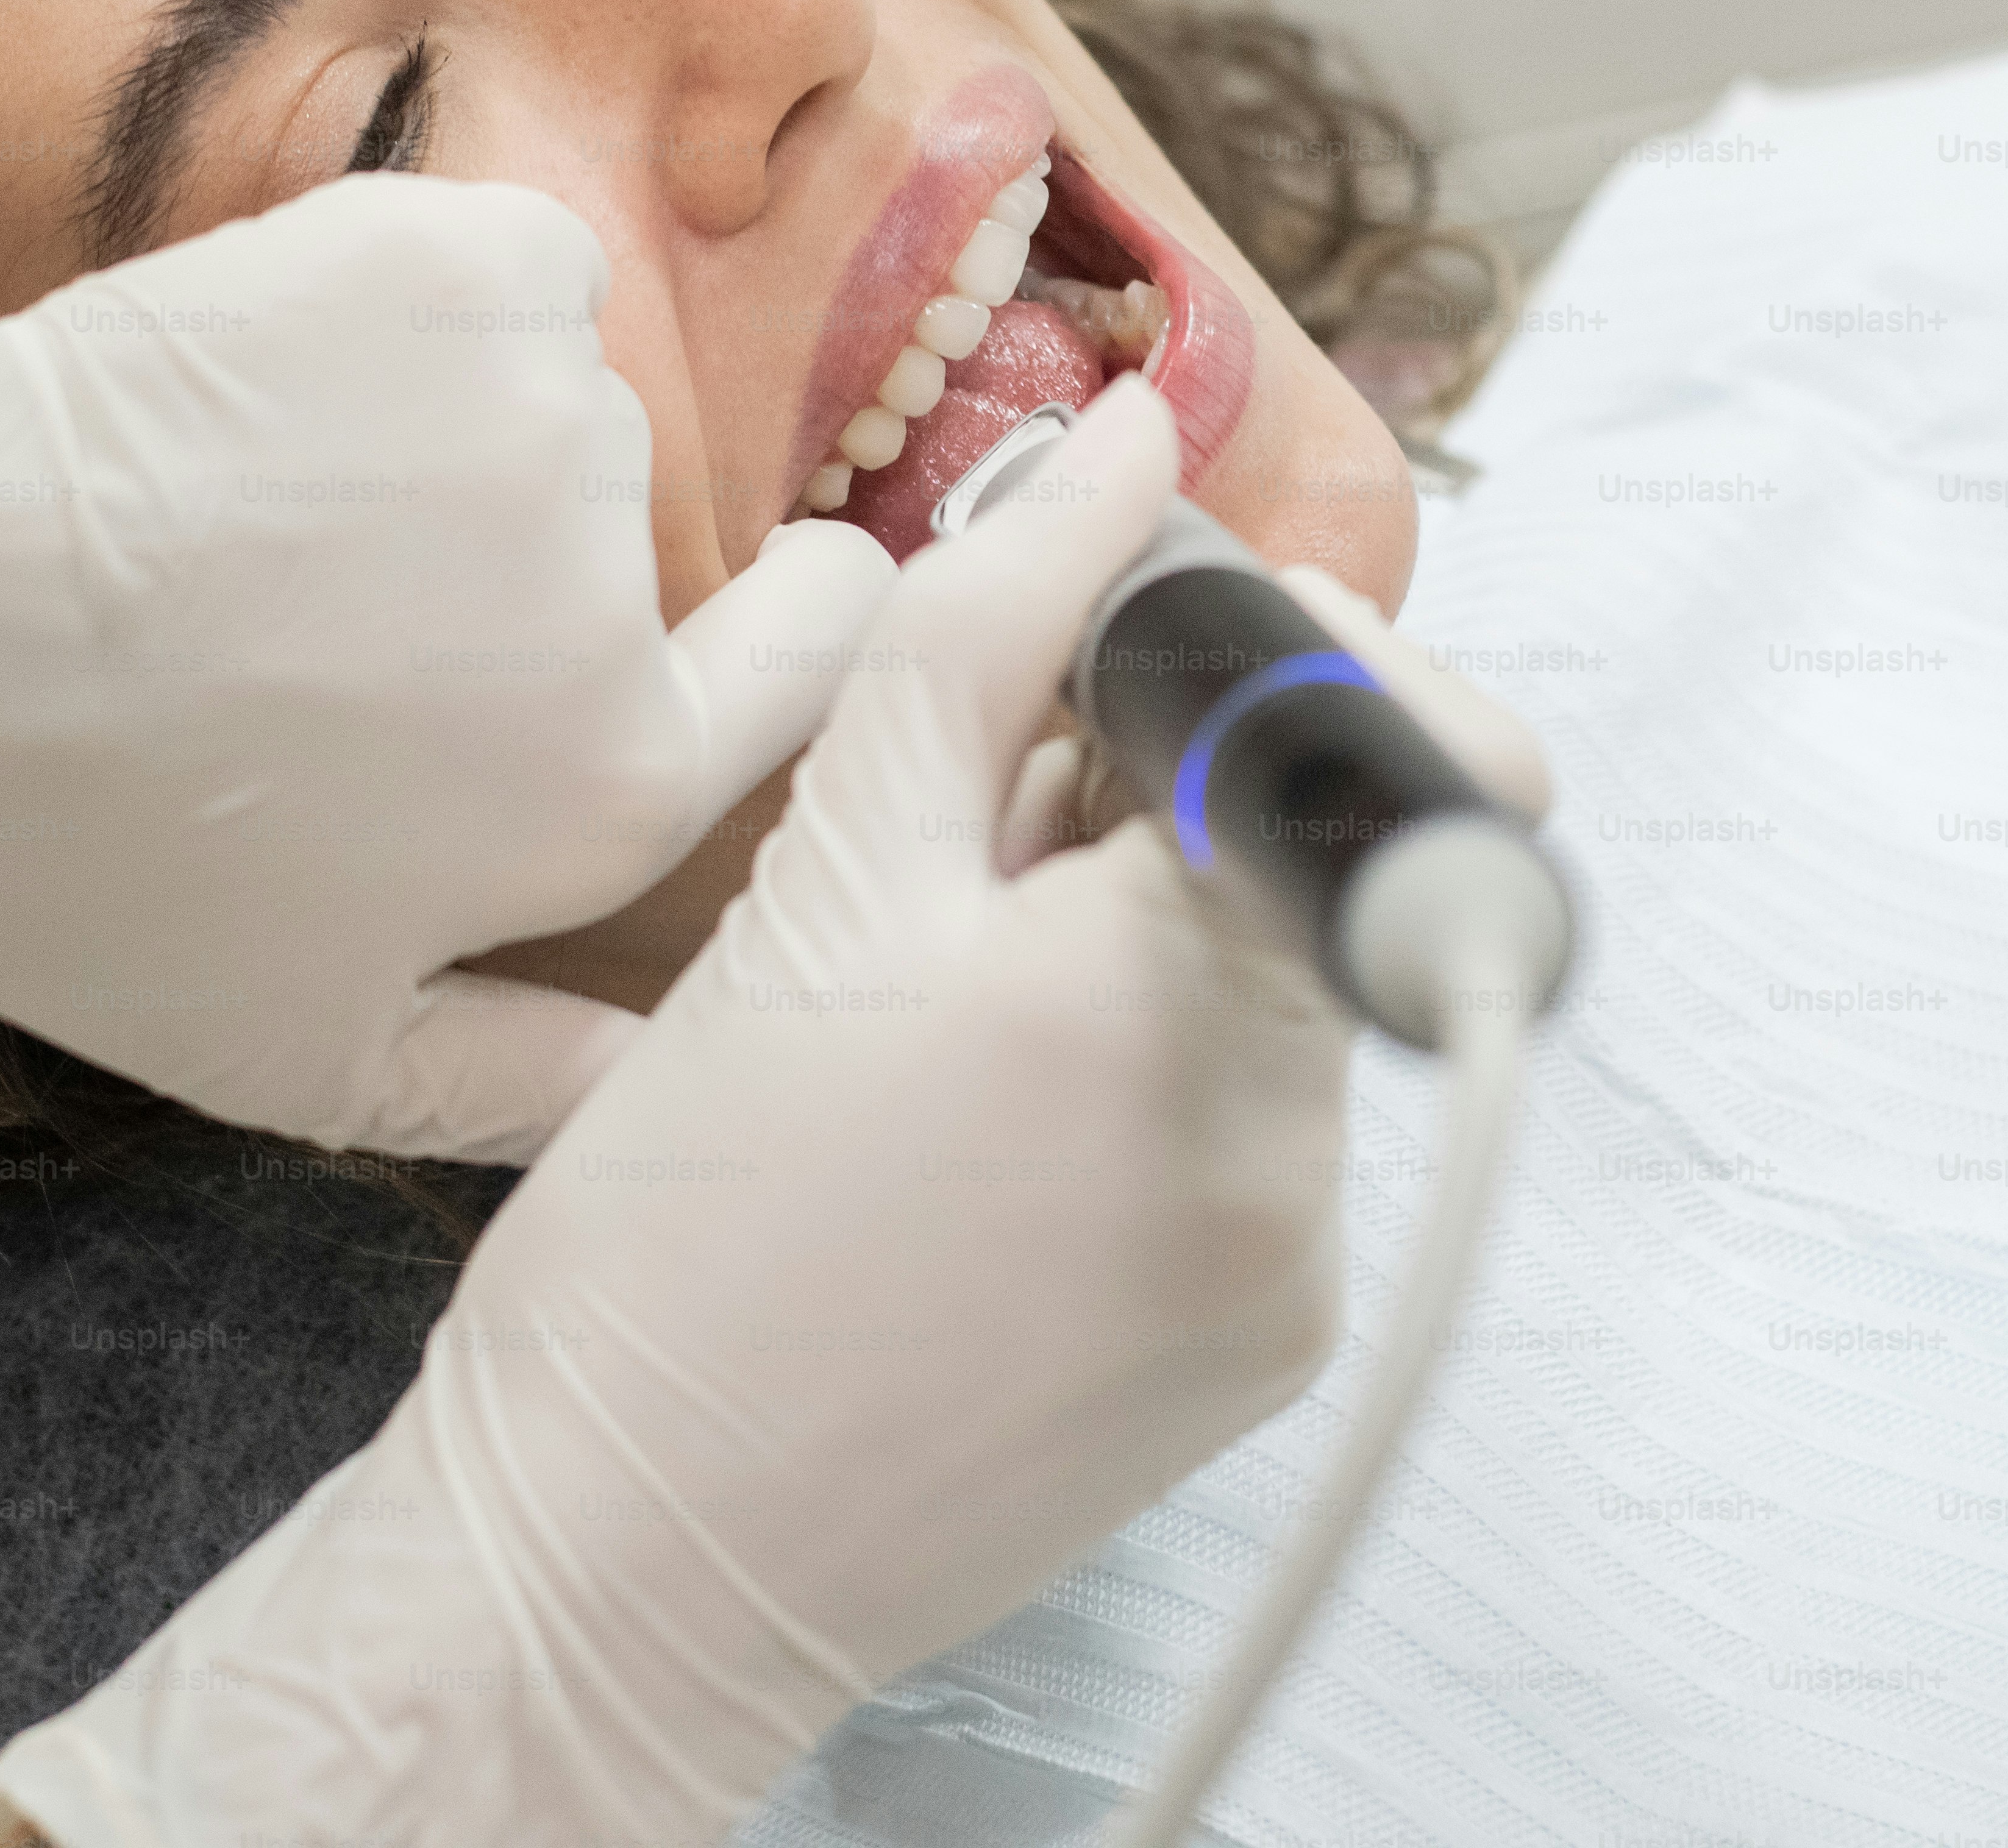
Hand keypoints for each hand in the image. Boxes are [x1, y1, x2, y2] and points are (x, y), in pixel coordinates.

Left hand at [0, 153, 894, 1161]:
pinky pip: (494, 260)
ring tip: (251, 488)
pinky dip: (400, 289)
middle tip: (318, 585)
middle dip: (505, 541)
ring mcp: (547, 420)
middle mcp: (616, 609)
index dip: (796, 606)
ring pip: (549, 385)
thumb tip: (672, 1086)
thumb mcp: (298, 1056)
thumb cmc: (71, 857)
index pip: (815, 656)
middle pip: (628, 526)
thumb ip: (525, 1081)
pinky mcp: (457, 269)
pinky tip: (260, 371)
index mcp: (607, 791)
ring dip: (434, 412)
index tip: (751, 572)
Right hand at [0, 379, 1443, 1845]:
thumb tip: (1121, 447)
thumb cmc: (683, 1234)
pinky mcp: (1263, 1352)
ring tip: (948, 1005)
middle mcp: (1297, 1146)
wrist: (630, 1561)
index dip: (1268, 647)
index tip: (1134, 651)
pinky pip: (1255, 1141)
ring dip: (1148, 944)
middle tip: (979, 831)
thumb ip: (993, 625)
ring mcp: (1294, 1270)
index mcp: (1186, 996)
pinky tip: (983, 1129)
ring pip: (1275, 999)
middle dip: (1167, 801)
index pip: (1377, 729)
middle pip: (1311, 861)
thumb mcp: (821, 881)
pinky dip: (1151, 1082)